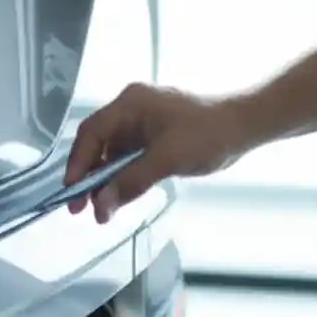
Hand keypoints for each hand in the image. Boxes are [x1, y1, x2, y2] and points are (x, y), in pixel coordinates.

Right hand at [64, 83, 250, 223]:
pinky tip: (119, 198)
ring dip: (106, 182)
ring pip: (113, 154)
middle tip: (80, 209)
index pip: (91, 132)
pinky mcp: (156, 136)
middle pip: (98, 144)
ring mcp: (144, 123)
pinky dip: (123, 177)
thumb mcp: (167, 159)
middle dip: (89, 177)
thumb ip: (131, 182)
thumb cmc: (207, 135)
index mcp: (130, 104)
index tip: (72, 191)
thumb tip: (101, 207)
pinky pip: (130, 157)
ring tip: (101, 212)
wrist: (244, 126)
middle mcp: (132, 109)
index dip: (78, 163)